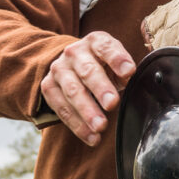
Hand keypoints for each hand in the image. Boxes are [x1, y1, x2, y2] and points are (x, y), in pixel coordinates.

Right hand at [40, 31, 135, 145]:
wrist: (71, 67)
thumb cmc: (103, 67)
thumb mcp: (115, 63)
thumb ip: (125, 71)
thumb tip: (130, 80)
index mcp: (95, 42)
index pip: (106, 47)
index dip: (118, 58)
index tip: (130, 71)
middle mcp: (74, 53)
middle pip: (88, 71)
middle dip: (100, 88)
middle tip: (112, 104)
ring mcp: (59, 69)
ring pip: (73, 91)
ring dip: (87, 111)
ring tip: (100, 127)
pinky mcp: (48, 87)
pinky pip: (62, 108)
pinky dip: (78, 125)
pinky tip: (91, 137)